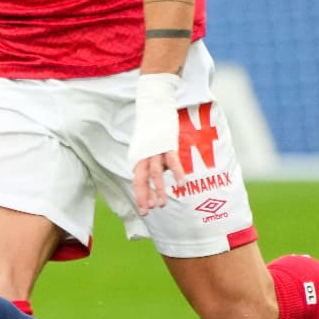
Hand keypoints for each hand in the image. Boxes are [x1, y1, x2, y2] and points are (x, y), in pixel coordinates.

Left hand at [127, 72, 182, 213]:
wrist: (153, 106)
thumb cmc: (151, 128)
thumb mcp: (145, 146)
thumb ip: (150, 162)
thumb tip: (157, 177)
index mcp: (138, 158)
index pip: (137, 181)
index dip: (140, 196)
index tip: (143, 210)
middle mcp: (143, 156)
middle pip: (142, 180)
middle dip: (144, 197)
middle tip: (147, 212)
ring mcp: (155, 150)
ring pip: (155, 174)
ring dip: (159, 190)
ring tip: (162, 204)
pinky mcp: (167, 144)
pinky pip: (172, 161)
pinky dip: (176, 173)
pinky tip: (181, 184)